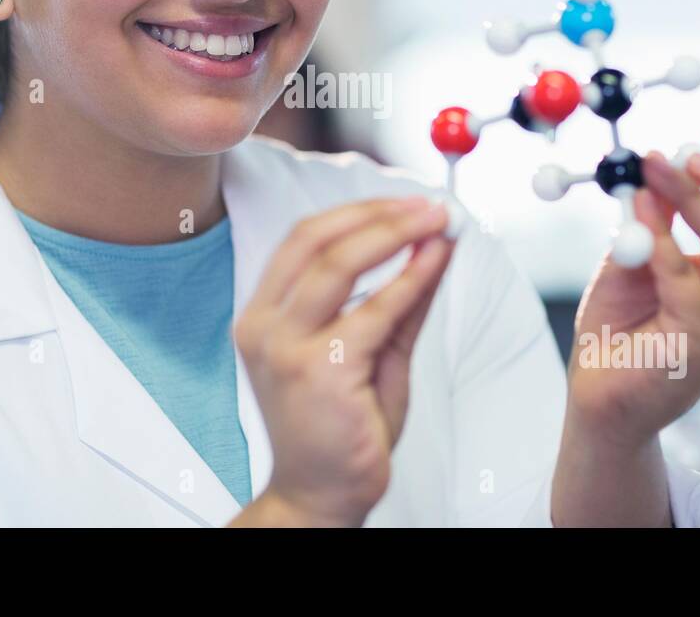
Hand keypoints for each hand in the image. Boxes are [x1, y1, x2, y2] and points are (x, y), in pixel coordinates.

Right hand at [229, 197, 454, 526]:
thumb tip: (435, 245)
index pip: (303, 240)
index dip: (356, 211)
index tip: (404, 202)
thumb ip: (401, 300)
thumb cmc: (341, 427)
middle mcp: (264, 326)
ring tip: (435, 221)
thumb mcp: (374, 351)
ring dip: (394, 232)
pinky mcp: (319, 370)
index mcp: (264, 316)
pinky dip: (409, 280)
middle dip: (379, 213)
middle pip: (317, 241)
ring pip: (338, 264)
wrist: (321, 496)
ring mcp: (285, 348)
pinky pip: (373, 311)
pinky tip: (434, 262)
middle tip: (429, 206)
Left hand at [567, 136, 699, 451]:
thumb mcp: (636, 259)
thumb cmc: (621, 329)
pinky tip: (640, 211)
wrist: (602, 398)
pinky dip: (662, 239)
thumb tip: (653, 169)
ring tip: (657, 169)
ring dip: (694, 199)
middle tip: (695, 151)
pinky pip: (685, 279)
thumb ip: (649, 221)